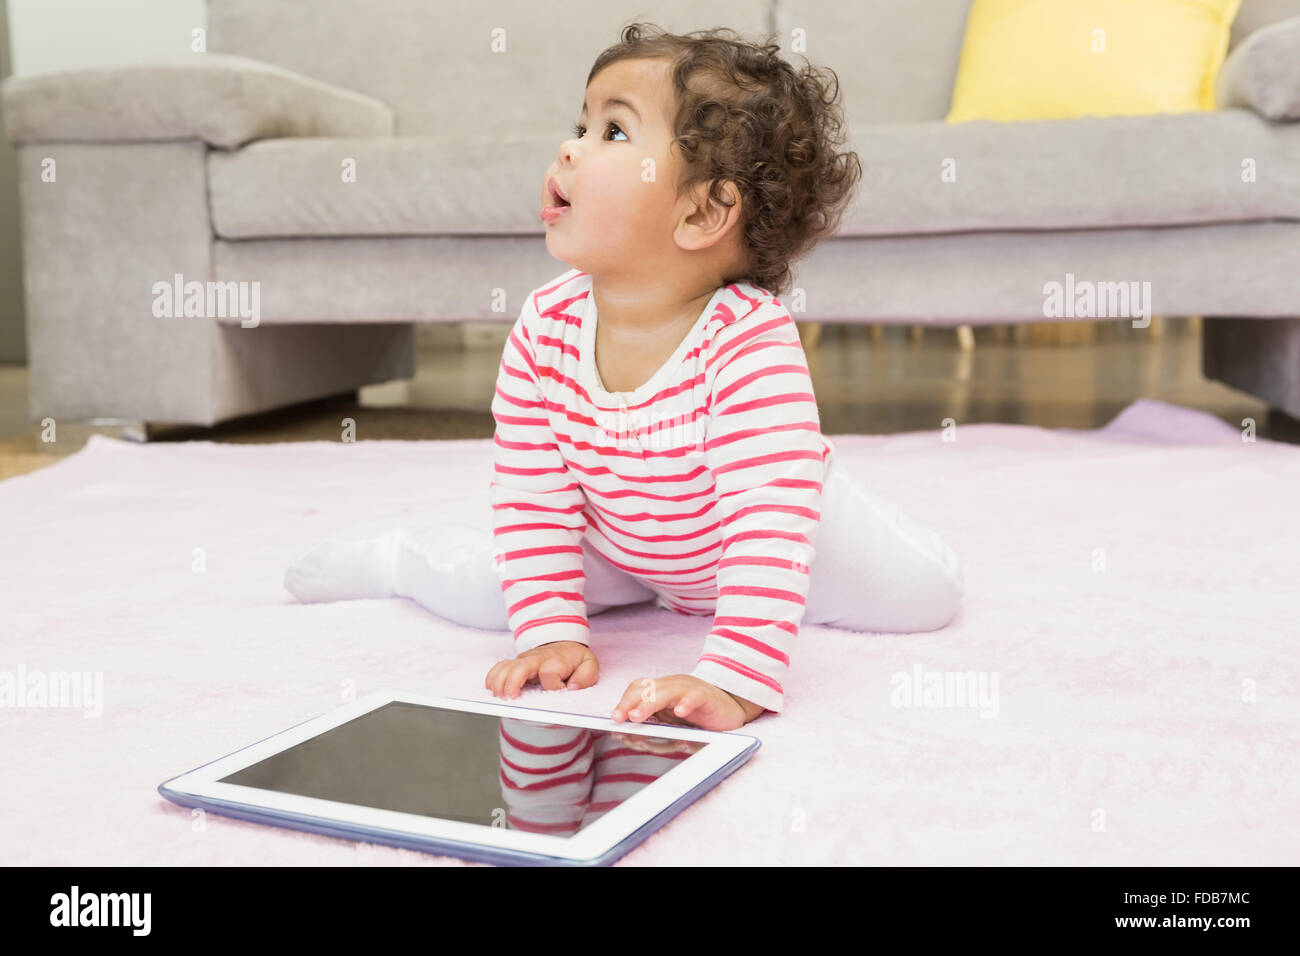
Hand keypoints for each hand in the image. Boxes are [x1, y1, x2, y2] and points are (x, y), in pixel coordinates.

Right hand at [485, 640, 597, 699]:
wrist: (563, 645)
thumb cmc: (575, 660)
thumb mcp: (589, 664)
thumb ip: (586, 676)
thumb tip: (572, 687)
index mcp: (557, 660)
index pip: (550, 672)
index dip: (553, 685)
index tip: (560, 692)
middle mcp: (537, 659)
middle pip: (521, 666)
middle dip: (513, 682)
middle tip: (510, 698)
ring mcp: (524, 660)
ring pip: (507, 666)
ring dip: (499, 681)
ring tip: (498, 697)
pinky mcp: (515, 663)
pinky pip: (500, 667)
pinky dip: (493, 678)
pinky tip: (491, 690)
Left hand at [611, 674, 765, 730]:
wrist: (732, 707)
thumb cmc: (699, 716)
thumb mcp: (671, 719)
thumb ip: (652, 724)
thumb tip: (625, 733)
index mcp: (662, 690)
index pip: (638, 689)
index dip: (625, 701)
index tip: (614, 718)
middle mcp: (673, 686)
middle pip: (647, 688)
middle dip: (631, 703)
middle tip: (621, 718)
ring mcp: (689, 689)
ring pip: (667, 691)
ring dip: (650, 703)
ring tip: (638, 717)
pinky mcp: (707, 696)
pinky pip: (695, 696)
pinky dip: (687, 703)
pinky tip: (680, 713)